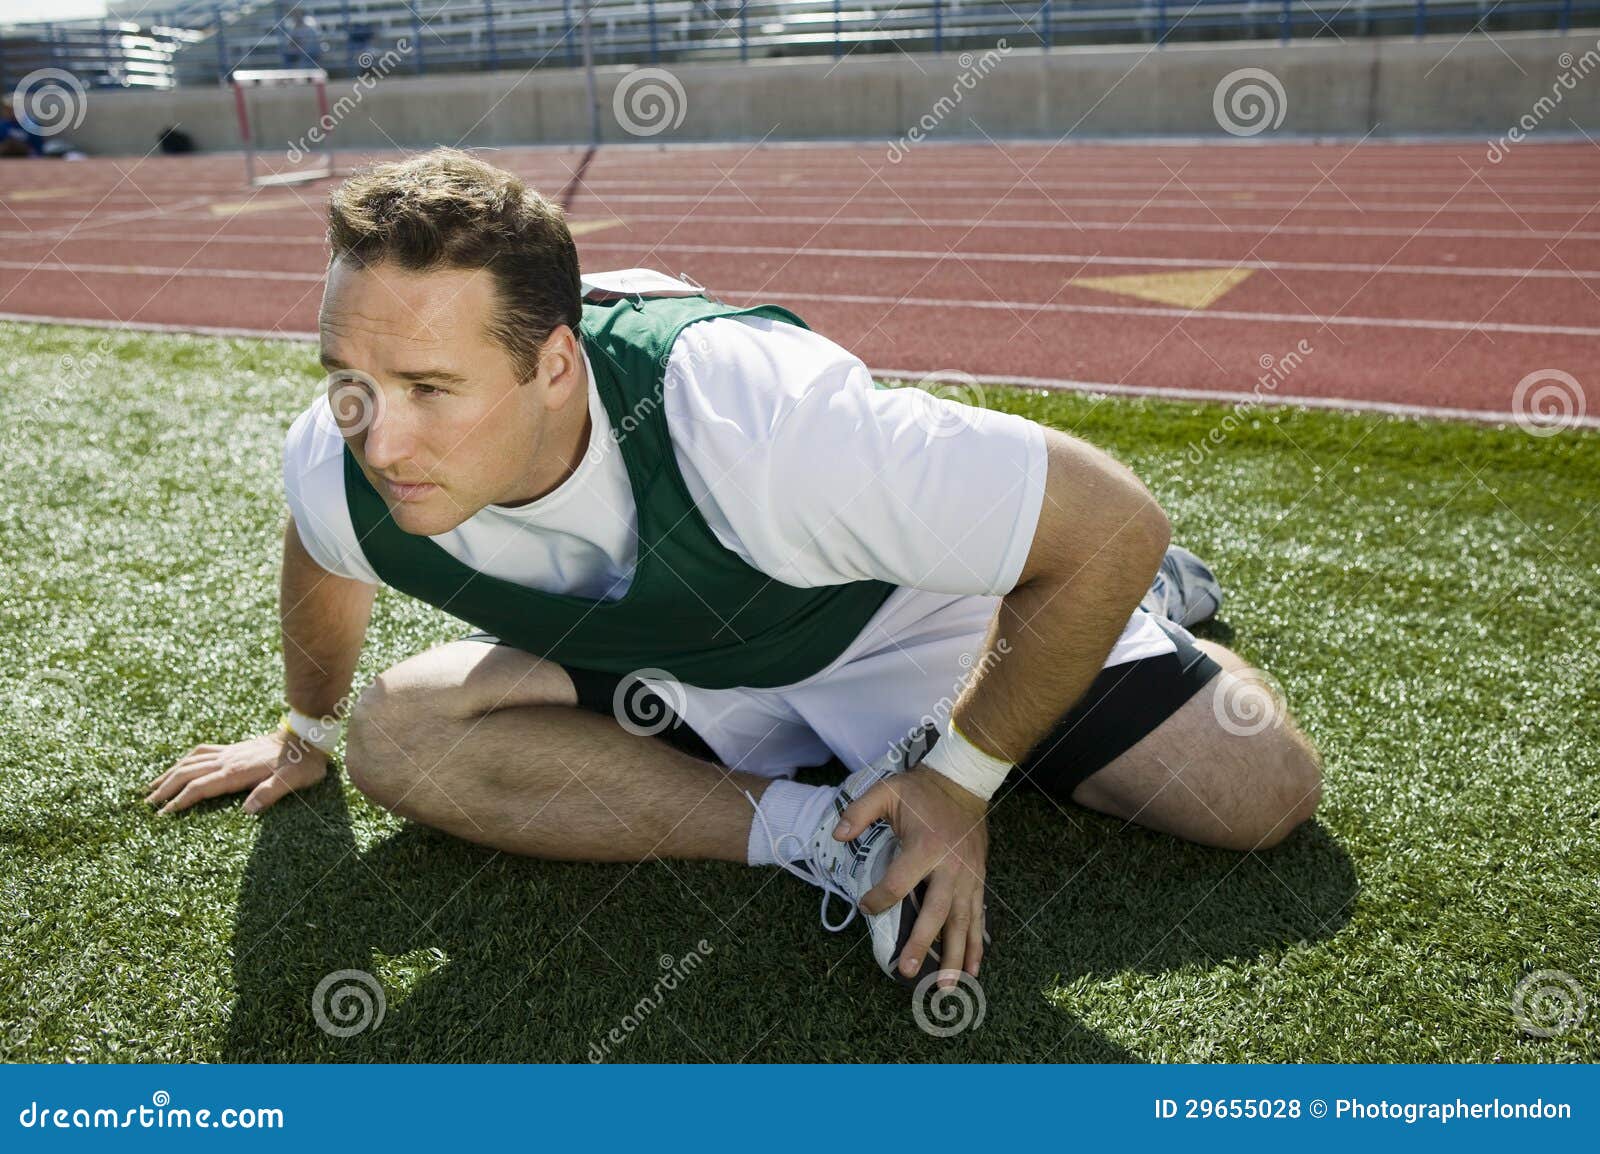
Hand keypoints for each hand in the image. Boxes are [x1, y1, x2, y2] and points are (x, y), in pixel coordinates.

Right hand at [145, 729, 327, 815]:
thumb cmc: (303, 762)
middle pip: (186, 773)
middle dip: (165, 789)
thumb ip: (271, 793)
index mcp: (237, 771)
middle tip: (145, 806)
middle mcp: (227, 760)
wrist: (307, 735)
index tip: (161, 816)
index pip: (199, 787)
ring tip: (150, 788)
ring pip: (189, 761)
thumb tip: (246, 812)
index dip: (179, 801)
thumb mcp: (293, 780)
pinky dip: (184, 760)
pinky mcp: (233, 748)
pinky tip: (179, 766)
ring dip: (168, 774)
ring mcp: (228, 752)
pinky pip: (201, 752)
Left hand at [833, 765, 989, 985]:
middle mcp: (950, 867)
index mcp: (925, 847)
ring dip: (956, 956)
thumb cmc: (921, 791)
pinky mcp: (979, 880)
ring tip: (947, 988)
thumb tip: (836, 834)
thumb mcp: (886, 791)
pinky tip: (974, 969)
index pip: (898, 884)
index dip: (878, 900)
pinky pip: (978, 917)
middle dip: (922, 944)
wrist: (963, 782)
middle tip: (908, 971)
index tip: (864, 906)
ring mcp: (968, 876)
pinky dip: (977, 944)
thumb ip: (860, 811)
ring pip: (963, 922)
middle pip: (936, 912)